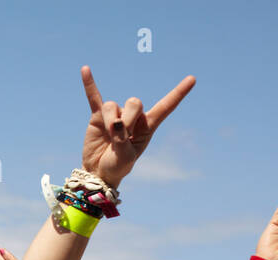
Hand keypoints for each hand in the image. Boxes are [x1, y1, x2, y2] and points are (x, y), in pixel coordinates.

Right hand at [79, 67, 194, 188]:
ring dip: (109, 120)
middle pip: (135, 103)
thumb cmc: (117, 166)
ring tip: (107, 135)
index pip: (166, 106)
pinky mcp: (97, 116)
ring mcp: (115, 114)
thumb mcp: (125, 157)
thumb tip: (114, 121)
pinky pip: (94, 97)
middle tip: (119, 137)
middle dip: (127, 120)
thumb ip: (122, 140)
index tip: (192, 79)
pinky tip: (85, 69)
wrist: (98, 172)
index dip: (178, 93)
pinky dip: (89, 84)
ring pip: (113, 106)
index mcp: (147, 126)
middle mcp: (133, 117)